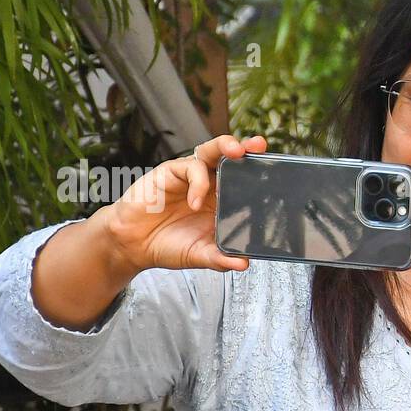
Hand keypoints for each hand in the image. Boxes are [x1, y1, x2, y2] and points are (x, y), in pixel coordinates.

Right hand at [99, 134, 267, 273]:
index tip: (276, 167)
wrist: (134, 245)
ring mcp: (190, 177)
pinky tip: (195, 202)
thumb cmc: (169, 246)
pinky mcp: (169, 173)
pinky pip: (189, 168)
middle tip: (258, 146)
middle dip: (246, 148)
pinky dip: (197, 183)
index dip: (258, 170)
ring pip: (210, 152)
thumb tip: (244, 264)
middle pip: (229, 158)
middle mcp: (209, 184)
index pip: (243, 180)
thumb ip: (220, 258)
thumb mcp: (199, 255)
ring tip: (236, 152)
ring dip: (224, 147)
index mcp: (221, 200)